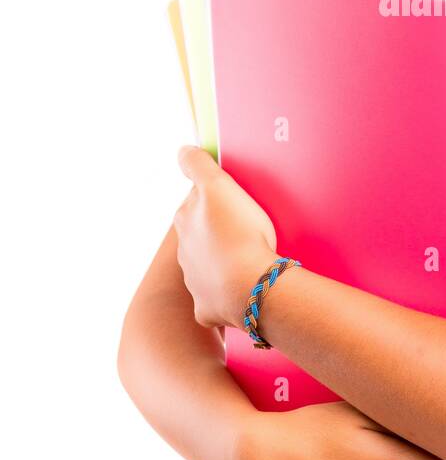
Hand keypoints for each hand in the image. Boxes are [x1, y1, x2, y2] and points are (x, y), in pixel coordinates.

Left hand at [173, 144, 280, 329]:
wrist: (249, 286)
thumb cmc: (238, 233)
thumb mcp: (217, 186)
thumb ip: (197, 165)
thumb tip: (182, 151)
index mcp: (186, 220)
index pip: (197, 201)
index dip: (216, 199)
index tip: (234, 201)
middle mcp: (185, 251)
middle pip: (200, 235)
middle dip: (216, 232)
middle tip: (244, 229)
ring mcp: (195, 281)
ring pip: (207, 267)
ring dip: (221, 263)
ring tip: (247, 260)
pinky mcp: (207, 308)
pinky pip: (214, 300)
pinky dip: (224, 295)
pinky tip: (242, 289)